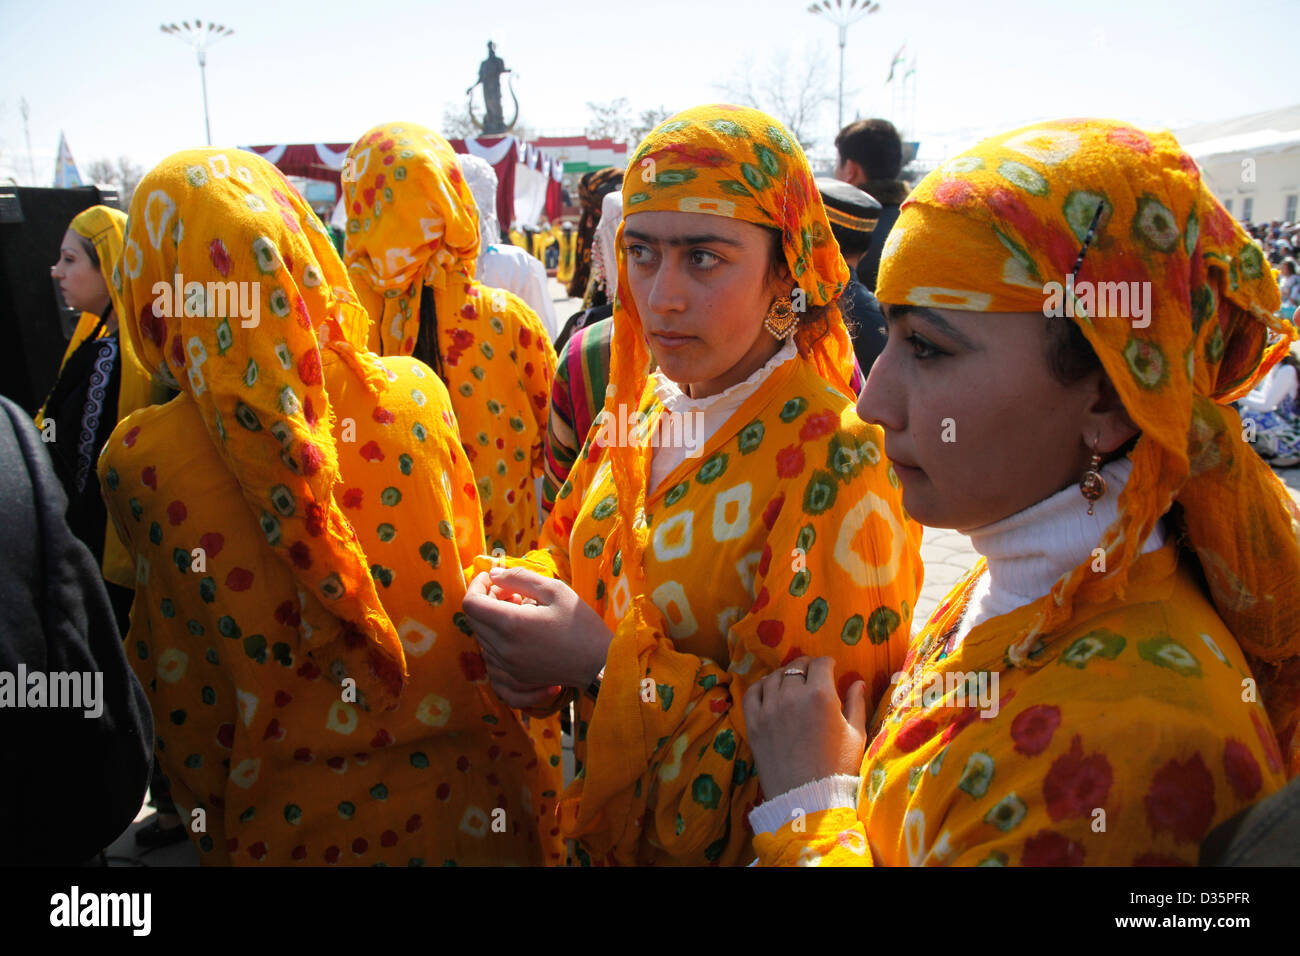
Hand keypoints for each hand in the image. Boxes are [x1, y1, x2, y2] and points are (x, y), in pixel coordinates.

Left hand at [462, 565, 612, 692]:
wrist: (599, 664)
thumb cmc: (581, 624)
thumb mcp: (555, 590)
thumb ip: (519, 577)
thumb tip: (492, 575)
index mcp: (511, 625)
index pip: (470, 604)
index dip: (477, 585)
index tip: (493, 578)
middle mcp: (503, 649)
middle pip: (473, 620)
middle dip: (486, 600)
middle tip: (513, 593)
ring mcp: (507, 666)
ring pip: (481, 637)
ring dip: (492, 620)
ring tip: (521, 611)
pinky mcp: (515, 676)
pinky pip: (491, 654)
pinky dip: (497, 639)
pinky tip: (520, 632)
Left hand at [742, 656, 867, 798]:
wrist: (806, 799)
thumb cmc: (837, 768)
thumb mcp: (856, 735)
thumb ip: (856, 704)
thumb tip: (858, 682)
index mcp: (820, 696)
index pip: (821, 664)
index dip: (828, 664)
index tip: (830, 669)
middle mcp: (792, 696)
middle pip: (796, 667)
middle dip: (807, 667)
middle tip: (812, 674)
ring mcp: (769, 708)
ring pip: (774, 677)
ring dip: (785, 676)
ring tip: (792, 683)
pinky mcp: (753, 722)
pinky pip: (752, 692)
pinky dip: (761, 686)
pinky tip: (769, 689)